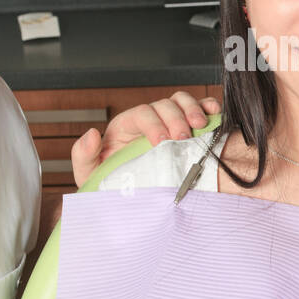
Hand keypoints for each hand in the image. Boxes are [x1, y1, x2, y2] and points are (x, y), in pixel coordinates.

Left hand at [70, 92, 221, 188]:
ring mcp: (168, 122)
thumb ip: (84, 154)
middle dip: (175, 118)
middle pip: (164, 105)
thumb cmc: (111, 183)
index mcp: (126, 126)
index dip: (153, 123)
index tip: (161, 142)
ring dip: (193, 109)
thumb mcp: (91, 173)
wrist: (132, 197)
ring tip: (201, 125)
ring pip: (181, 101)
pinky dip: (208, 106)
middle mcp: (148, 119)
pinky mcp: (187, 128)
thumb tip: (92, 133)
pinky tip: (214, 113)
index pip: (141, 113)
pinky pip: (199, 108)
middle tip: (182, 138)